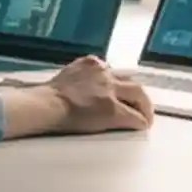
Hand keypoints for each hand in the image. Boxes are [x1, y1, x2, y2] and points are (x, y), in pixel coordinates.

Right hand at [0, 55, 153, 138]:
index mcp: (92, 63)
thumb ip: (82, 78)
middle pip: (131, 81)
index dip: (119, 86)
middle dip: (138, 95)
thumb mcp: (68, 76)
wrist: (45, 105)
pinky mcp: (113, 110)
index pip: (114, 72)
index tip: (120, 94)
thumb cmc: (47, 97)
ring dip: (144, 107)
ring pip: (138, 94)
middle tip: (142, 106)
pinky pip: (134, 116)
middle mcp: (104, 72)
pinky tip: (141, 127)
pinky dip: (140, 122)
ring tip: (145, 117)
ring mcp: (110, 90)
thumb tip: (86, 89)